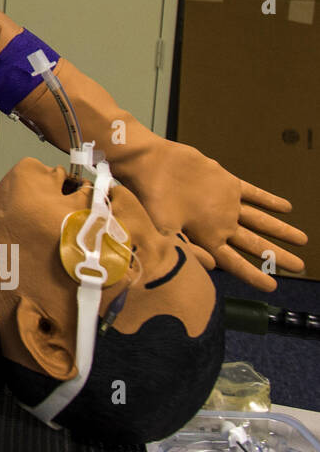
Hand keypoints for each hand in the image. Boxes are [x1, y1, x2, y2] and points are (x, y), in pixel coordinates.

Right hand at [119, 141, 304, 291]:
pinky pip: (253, 194)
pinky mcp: (226, 183)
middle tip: (298, 266)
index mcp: (205, 239)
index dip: (254, 275)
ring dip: (280, 229)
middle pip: (254, 245)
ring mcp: (225, 204)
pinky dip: (269, 200)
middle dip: (276, 256)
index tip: (272, 286)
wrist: (150, 165)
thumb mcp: (165, 231)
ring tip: (302, 239)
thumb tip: (216, 267)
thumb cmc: (151, 199)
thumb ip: (189, 249)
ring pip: (259, 220)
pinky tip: (287, 207)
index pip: (235, 263)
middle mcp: (219, 224)